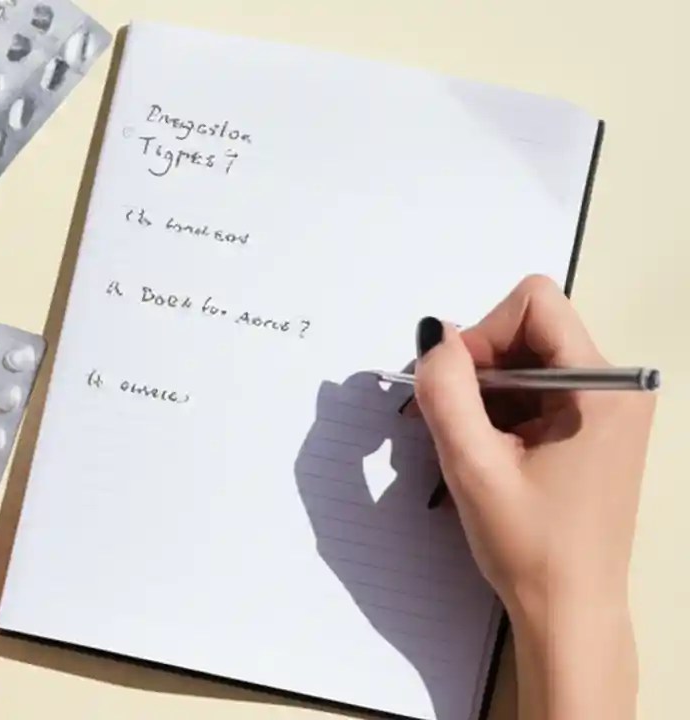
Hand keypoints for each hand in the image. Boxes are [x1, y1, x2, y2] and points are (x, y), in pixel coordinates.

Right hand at [411, 275, 654, 719]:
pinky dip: (502, 411)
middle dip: (478, 365)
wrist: (569, 610)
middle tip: (447, 419)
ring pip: (529, 360)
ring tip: (467, 444)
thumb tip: (432, 335)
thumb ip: (446, 389)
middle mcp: (616, 388)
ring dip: (486, 392)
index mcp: (602, 388)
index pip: (534, 304)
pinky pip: (538, 390)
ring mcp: (609, 409)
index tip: (456, 389)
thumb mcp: (472, 464)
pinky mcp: (595, 429)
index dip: (482, 335)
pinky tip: (488, 452)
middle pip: (531, 329)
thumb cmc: (528, 545)